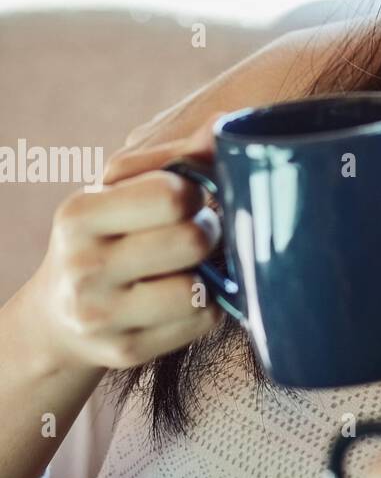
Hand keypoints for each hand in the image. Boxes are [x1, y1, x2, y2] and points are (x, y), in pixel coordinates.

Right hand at [26, 115, 226, 372]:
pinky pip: (201, 320)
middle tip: (198, 230)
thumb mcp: (123, 190)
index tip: (187, 197)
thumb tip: (224, 125)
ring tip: (193, 263)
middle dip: (208, 230)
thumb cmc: (107, 235)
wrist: (59, 314)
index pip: (171, 194)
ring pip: (200, 287)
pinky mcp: (125, 352)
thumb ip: (177, 155)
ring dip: (210, 271)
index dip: (194, 191)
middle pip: (193, 239)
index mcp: (79, 214)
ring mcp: (101, 316)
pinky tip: (187, 294)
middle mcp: (83, 267)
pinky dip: (207, 304)